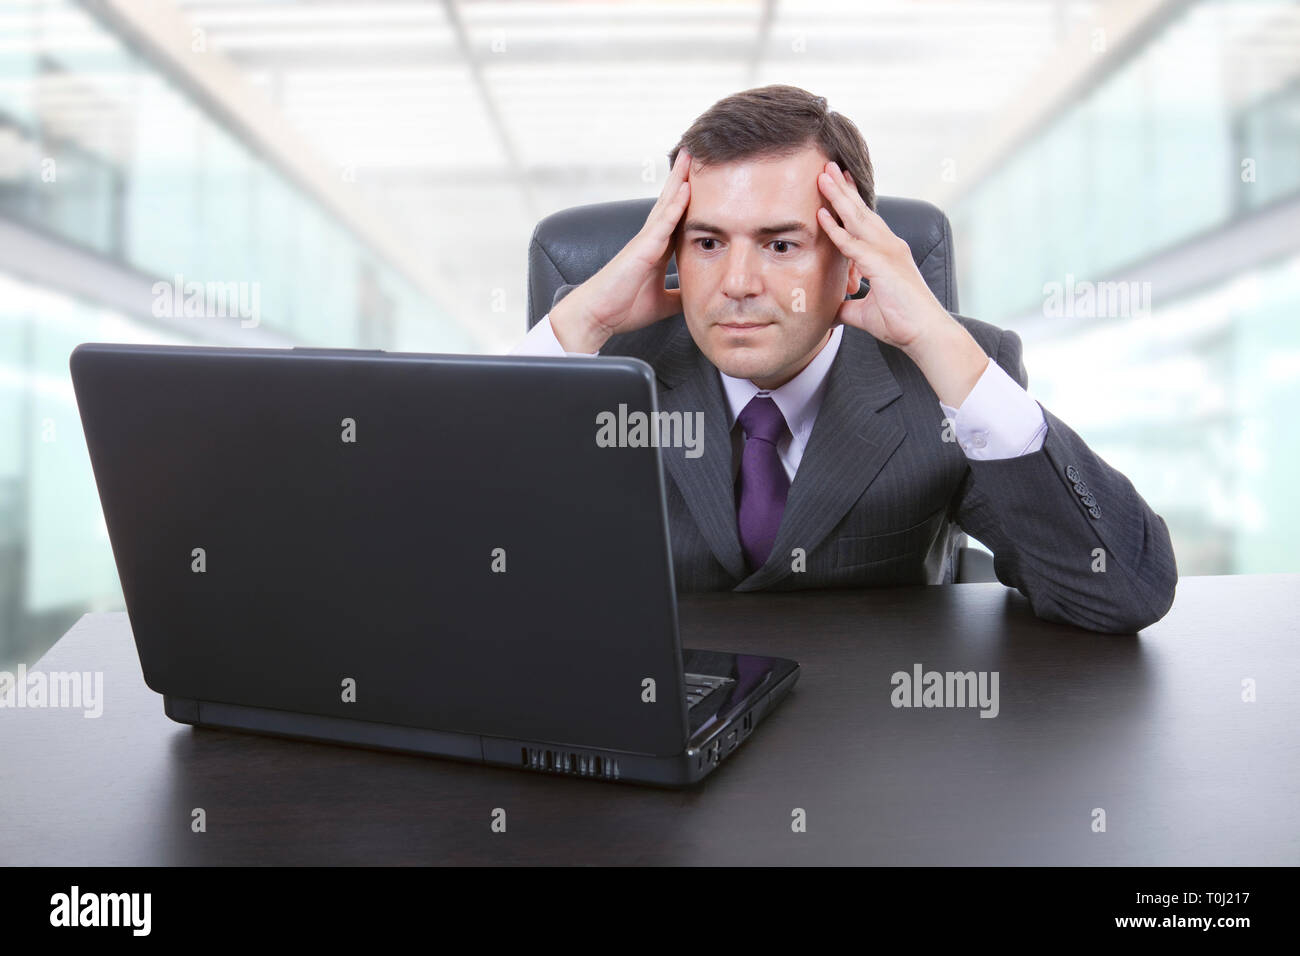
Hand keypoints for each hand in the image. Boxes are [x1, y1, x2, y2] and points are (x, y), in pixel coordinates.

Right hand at [550, 150, 692, 352]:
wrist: (597, 316)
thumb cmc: (623, 308)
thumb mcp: (662, 302)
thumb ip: (679, 295)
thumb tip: (698, 297)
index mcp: (656, 250)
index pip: (675, 217)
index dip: (687, 197)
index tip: (701, 178)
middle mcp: (650, 240)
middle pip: (670, 201)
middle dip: (682, 177)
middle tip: (694, 152)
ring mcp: (645, 241)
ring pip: (667, 204)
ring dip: (680, 180)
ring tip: (691, 156)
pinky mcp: (641, 249)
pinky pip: (662, 223)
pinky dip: (676, 205)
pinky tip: (687, 188)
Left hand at [815, 160, 988, 405]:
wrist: (926, 335)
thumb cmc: (902, 324)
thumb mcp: (864, 313)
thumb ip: (848, 305)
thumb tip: (831, 308)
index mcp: (887, 253)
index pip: (864, 221)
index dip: (849, 201)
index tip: (837, 183)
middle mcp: (889, 247)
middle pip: (861, 211)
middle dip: (843, 188)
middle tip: (827, 167)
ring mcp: (887, 253)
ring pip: (857, 218)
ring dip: (839, 196)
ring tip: (823, 175)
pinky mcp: (883, 265)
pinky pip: (853, 243)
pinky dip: (837, 229)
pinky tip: (822, 214)